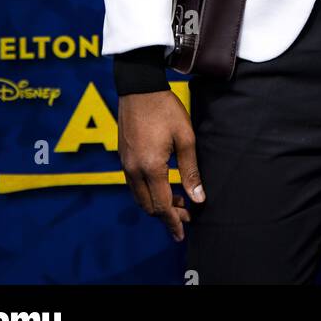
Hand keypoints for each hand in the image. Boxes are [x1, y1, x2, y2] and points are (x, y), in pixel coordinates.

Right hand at [118, 89, 204, 240]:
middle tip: (186, 217)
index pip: (162, 205)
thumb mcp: (185, 137)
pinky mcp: (122, 157)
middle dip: (167, 215)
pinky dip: (147, 193)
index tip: (183, 233)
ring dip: (156, 205)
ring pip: (139, 197)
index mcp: (151, 167)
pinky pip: (133, 185)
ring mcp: (125, 164)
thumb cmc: (166, 109)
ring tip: (178, 202)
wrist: (139, 87)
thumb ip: (190, 170)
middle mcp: (133, 170)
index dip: (173, 221)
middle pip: (148, 206)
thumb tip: (198, 198)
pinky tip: (161, 186)